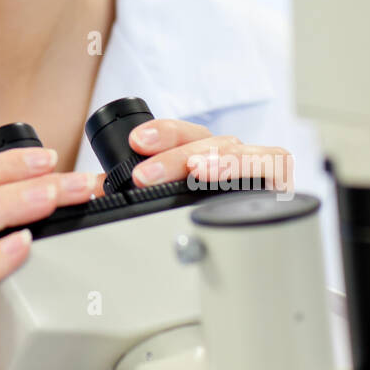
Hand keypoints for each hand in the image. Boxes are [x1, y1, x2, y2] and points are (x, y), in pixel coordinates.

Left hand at [86, 118, 294, 195]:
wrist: (268, 237)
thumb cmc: (218, 205)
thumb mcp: (170, 192)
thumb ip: (132, 187)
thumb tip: (91, 186)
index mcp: (200, 149)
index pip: (179, 132)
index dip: (159, 133)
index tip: (136, 142)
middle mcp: (226, 150)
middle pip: (202, 142)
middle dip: (172, 157)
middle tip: (145, 175)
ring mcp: (254, 160)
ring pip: (230, 150)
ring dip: (208, 160)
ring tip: (190, 170)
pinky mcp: (278, 175)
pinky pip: (267, 163)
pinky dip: (243, 167)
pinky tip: (221, 173)